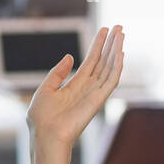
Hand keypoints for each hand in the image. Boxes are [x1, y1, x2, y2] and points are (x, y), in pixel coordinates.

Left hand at [27, 25, 123, 148]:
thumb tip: (70, 56)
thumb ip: (57, 73)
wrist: (45, 136)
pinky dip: (117, 67)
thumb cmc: (41, 119)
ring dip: (116, 51)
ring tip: (122, 34)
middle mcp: (87, 89)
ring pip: (109, 68)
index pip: (91, 62)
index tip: (104, 31)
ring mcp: (94, 94)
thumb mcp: (45, 89)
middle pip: (103, 62)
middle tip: (120, 28)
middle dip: (111, 45)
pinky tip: (121, 53)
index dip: (98, 46)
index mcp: (74, 86)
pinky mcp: (99, 100)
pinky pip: (112, 81)